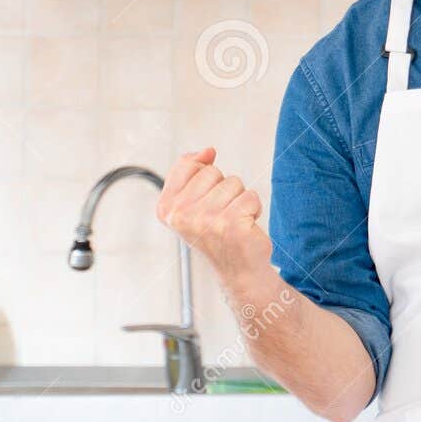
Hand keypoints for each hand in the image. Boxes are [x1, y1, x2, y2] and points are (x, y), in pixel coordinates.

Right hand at [156, 147, 271, 284]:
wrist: (238, 270)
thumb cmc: (217, 234)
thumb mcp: (192, 202)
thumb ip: (192, 171)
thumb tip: (208, 151)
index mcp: (166, 207)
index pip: (188, 165)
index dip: (205, 177)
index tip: (206, 200)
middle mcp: (181, 215)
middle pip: (212, 172)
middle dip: (223, 189)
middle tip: (222, 215)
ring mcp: (206, 220)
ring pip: (234, 183)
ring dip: (240, 200)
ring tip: (234, 221)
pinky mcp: (231, 224)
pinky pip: (251, 196)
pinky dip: (254, 209)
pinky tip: (246, 227)